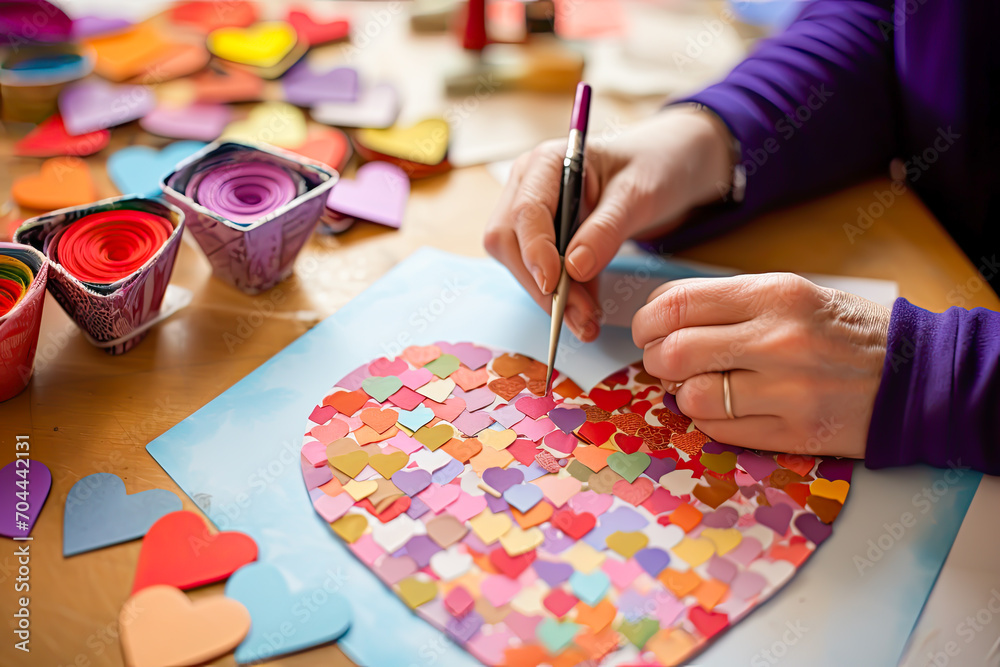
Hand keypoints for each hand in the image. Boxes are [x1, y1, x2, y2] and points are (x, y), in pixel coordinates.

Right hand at [485, 107, 733, 340]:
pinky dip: (562, 297)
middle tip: (580, 315)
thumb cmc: (653, 167)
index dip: (535, 251)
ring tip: (587, 323)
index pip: (525, 211)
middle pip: (509, 242)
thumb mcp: (639, 194)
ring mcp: (533, 215)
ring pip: (520, 264)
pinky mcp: (545, 240)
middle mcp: (528, 186)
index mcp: (547, 162)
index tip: (554, 285)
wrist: (665, 169)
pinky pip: (543, 273)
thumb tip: (574, 268)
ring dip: (550, 298)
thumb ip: (606, 227)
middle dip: (540, 284)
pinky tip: (585, 314)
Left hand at [632, 273, 890, 457]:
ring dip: (682, 393)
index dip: (647, 320)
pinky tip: (725, 407)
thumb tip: (659, 317)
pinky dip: (707, 419)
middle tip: (664, 361)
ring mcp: (787, 391)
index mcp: (774, 295)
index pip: (678, 303)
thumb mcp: (790, 293)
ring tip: (699, 384)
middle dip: (656, 358)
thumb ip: (727, 303)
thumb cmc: (842, 330)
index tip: (647, 329)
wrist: (913, 375)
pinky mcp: (794, 432)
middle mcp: (779, 340)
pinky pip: (718, 430)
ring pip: (691, 397)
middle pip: (674, 352)